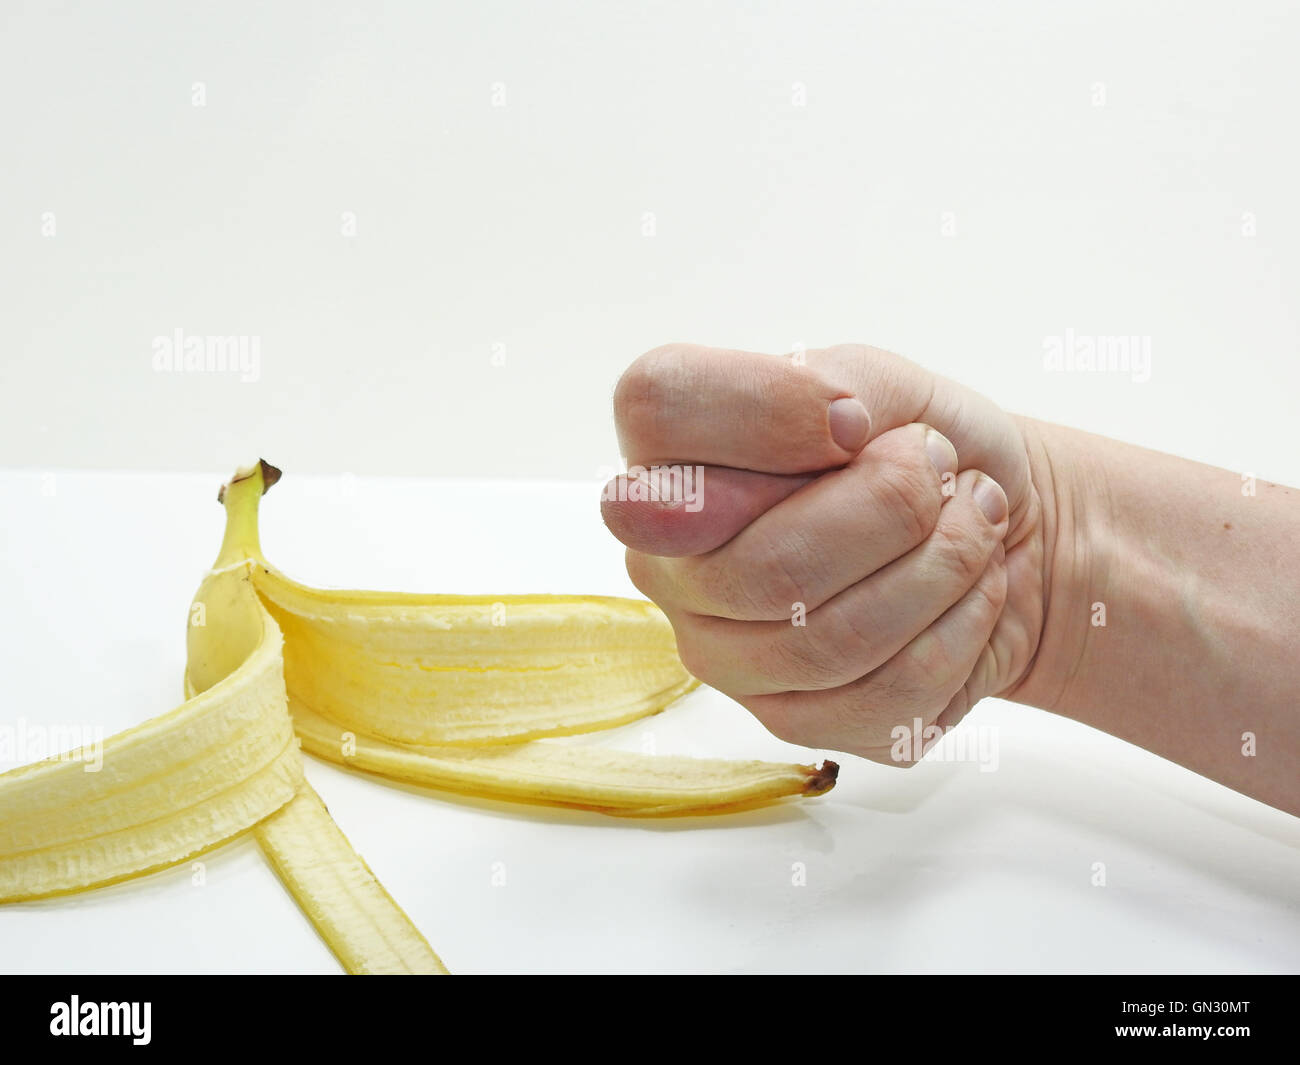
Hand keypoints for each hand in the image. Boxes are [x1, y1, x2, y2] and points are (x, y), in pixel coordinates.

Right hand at [601, 342, 1049, 765]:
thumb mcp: (881, 381)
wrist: (990, 522)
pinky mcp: (794, 723)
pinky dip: (964, 624)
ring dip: (943, 567)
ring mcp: (721, 659)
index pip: (656, 409)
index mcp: (664, 462)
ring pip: (832, 642)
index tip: (855, 418)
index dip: (767, 408)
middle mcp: (668, 569)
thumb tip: (836, 427)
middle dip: (896, 508)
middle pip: (768, 567)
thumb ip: (836, 383)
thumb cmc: (914, 446)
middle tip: (941, 468)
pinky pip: (889, 695)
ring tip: (973, 522)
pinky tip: (970, 588)